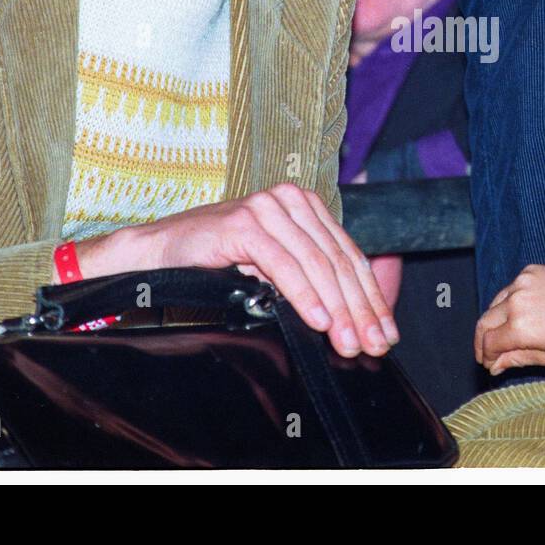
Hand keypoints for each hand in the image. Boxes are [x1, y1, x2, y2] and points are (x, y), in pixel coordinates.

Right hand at [71, 183, 397, 358]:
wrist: (157, 254)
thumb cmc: (217, 263)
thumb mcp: (274, 270)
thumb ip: (312, 278)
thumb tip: (358, 314)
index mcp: (306, 207)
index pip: (349, 255)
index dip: (372, 297)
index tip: (386, 331)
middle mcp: (290, 200)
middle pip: (338, 261)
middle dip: (360, 308)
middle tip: (373, 343)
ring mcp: (267, 208)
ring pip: (316, 263)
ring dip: (338, 308)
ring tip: (348, 341)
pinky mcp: (243, 223)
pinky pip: (282, 263)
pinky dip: (303, 294)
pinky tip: (318, 320)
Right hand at [474, 265, 544, 374]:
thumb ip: (516, 359)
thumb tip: (494, 366)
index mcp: (521, 328)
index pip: (488, 343)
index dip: (485, 356)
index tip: (489, 364)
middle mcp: (516, 302)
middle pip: (484, 322)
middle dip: (483, 340)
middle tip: (488, 353)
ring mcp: (521, 283)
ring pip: (494, 304)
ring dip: (495, 322)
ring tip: (505, 335)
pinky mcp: (529, 271)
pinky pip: (509, 290)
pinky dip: (509, 303)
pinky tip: (522, 314)